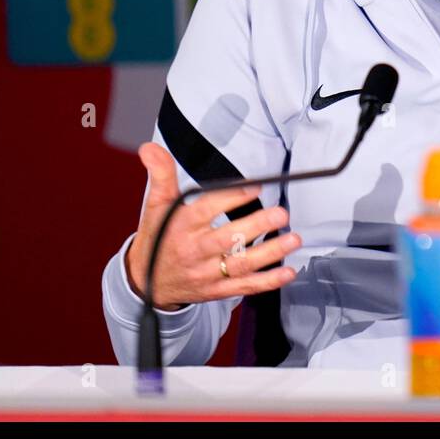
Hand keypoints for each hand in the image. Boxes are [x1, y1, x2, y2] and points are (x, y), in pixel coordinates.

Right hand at [124, 142, 298, 310]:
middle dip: (256, 226)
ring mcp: (207, 273)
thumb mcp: (155, 206)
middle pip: (227, 239)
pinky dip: (267, 281)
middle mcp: (194, 251)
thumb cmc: (158, 238)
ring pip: (241, 264)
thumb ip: (160, 175)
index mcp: (180, 227)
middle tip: (279, 214)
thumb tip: (150, 148)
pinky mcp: (216, 290)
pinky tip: (287, 272)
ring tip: (293, 239)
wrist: (146, 282)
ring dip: (270, 253)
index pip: (205, 210)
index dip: (230, 198)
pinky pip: (244, 287)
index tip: (254, 188)